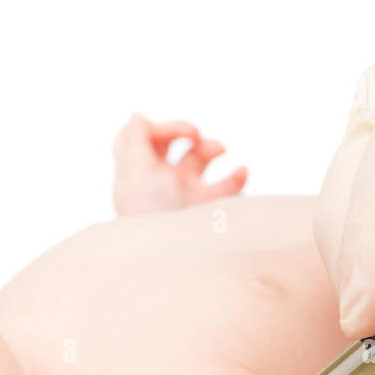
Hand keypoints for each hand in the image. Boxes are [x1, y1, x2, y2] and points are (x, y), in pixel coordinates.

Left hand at [112, 113, 246, 214]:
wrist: (177, 259)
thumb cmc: (151, 216)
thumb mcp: (136, 174)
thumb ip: (134, 141)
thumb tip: (136, 116)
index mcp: (137, 174)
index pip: (140, 139)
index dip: (155, 128)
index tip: (168, 134)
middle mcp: (160, 182)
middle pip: (170, 144)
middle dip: (184, 131)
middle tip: (194, 135)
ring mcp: (186, 194)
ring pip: (200, 158)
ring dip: (212, 146)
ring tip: (218, 150)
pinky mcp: (210, 208)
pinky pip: (228, 184)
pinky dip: (237, 175)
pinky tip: (240, 172)